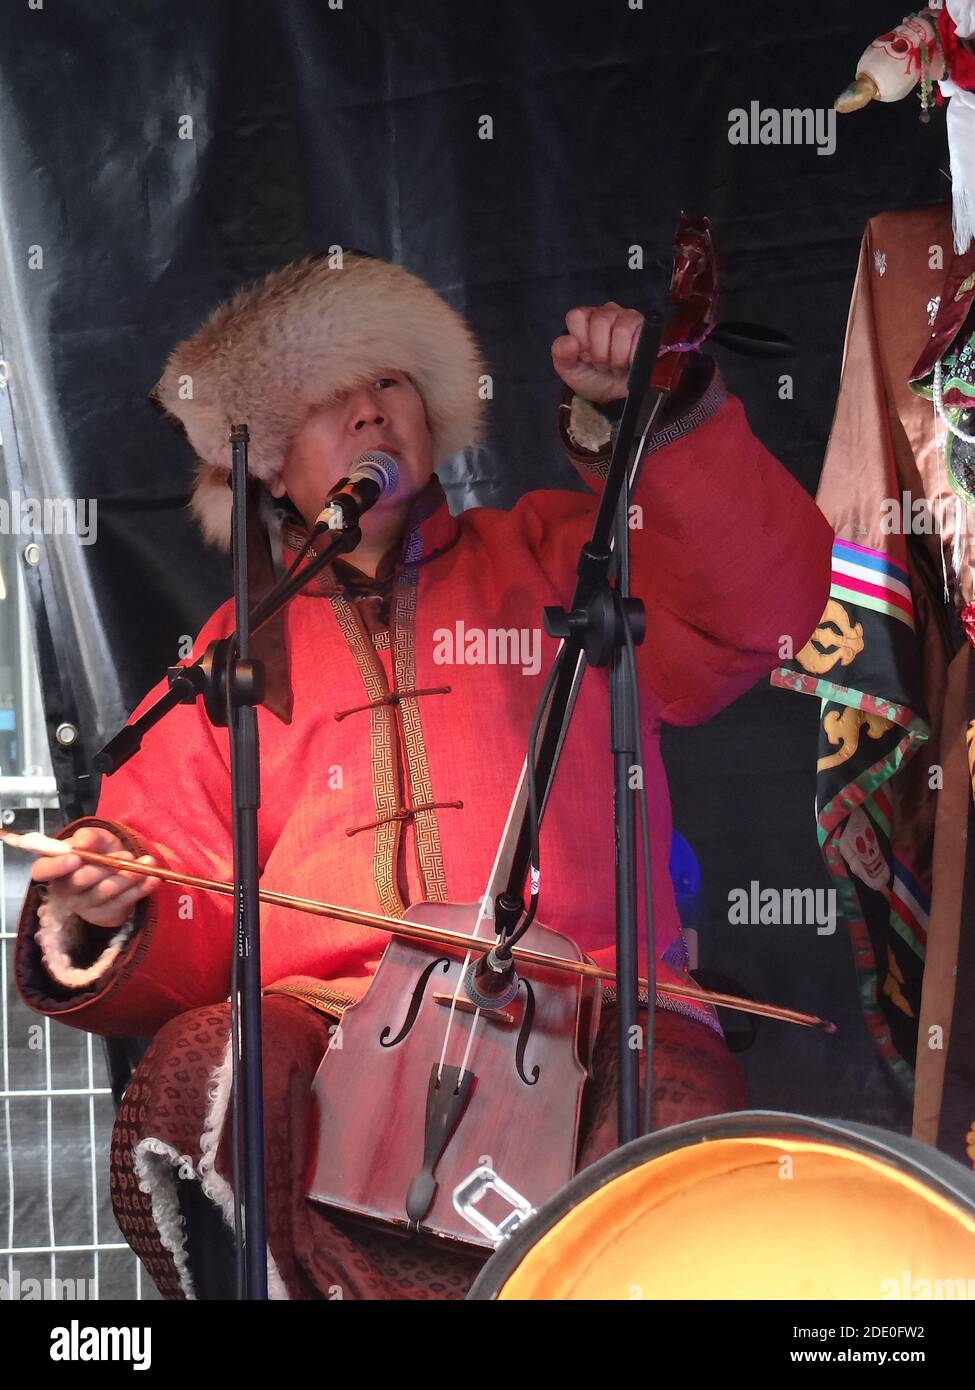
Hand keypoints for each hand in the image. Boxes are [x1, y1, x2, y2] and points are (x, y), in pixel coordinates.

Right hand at [30, 826, 159, 930]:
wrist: (120, 866)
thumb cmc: (100, 850)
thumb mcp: (95, 837)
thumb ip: (89, 836)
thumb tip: (81, 843)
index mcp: (55, 868)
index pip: (42, 871)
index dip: (56, 866)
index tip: (76, 857)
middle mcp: (66, 890)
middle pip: (80, 882)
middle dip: (104, 867)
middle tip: (126, 855)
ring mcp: (86, 906)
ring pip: (105, 892)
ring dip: (128, 876)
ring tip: (147, 862)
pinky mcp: (106, 915)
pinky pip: (124, 903)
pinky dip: (140, 889)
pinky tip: (152, 879)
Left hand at [551, 301, 643, 404]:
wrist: (619, 397)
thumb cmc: (594, 379)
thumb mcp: (571, 371)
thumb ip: (562, 355)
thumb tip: (570, 341)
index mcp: (583, 320)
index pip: (576, 316)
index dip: (581, 340)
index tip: (585, 357)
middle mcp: (605, 313)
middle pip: (600, 321)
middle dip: (601, 352)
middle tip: (603, 365)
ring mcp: (627, 317)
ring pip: (622, 329)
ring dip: (618, 356)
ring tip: (617, 366)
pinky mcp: (645, 326)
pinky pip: (640, 337)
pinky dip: (633, 356)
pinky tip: (631, 362)